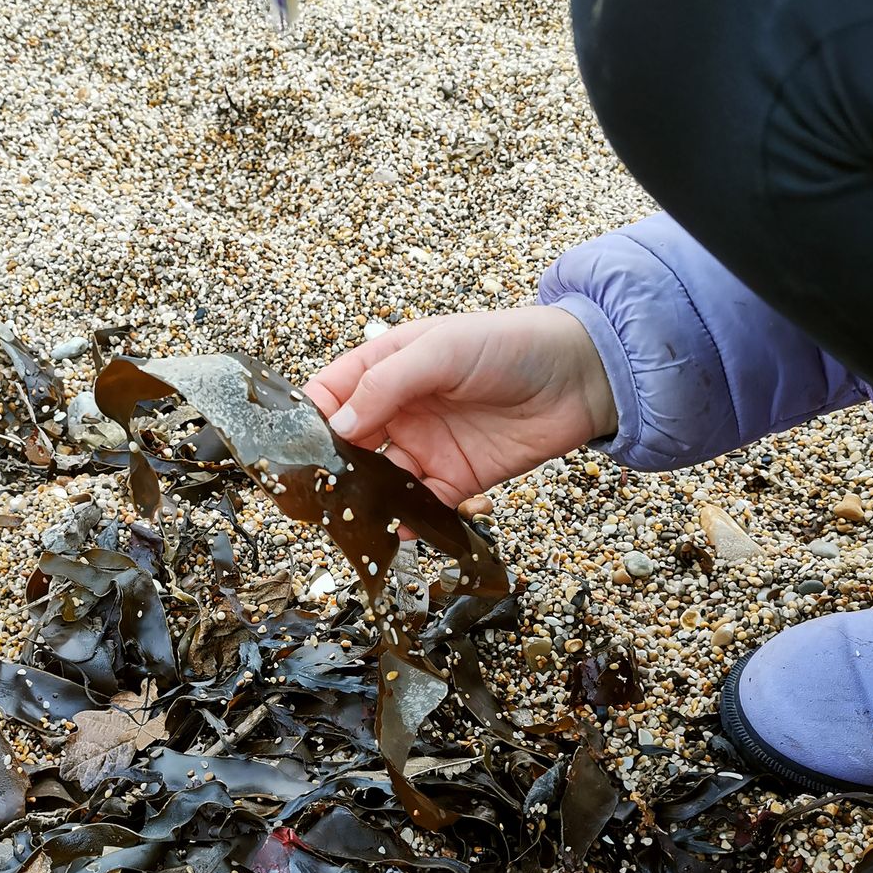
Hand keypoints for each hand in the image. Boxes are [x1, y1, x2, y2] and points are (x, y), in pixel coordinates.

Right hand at [305, 307, 616, 505]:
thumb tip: (339, 426)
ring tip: (349, 516)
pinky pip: (420, 506)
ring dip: (363, 498)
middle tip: (313, 491)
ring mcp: (427, 447)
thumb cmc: (512, 344)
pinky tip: (395, 529)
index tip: (290, 445)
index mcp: (388, 367)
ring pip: (379, 480)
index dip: (307, 419)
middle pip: (348, 444)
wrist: (583, 375)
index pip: (330, 395)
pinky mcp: (456, 480)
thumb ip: (387, 384)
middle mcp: (401, 409)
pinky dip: (405, 520)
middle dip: (329, 467)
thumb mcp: (441, 350)